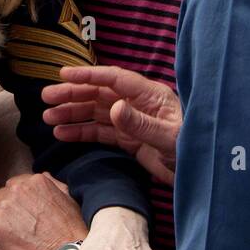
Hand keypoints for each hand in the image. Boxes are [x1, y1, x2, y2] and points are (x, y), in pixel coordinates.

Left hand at [0, 170, 85, 249]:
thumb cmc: (73, 232)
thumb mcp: (68, 200)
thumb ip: (54, 186)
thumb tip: (43, 174)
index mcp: (35, 180)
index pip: (12, 188)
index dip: (13, 207)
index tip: (19, 221)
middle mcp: (17, 188)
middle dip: (2, 217)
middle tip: (14, 235)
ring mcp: (4, 205)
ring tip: (8, 243)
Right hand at [42, 65, 181, 183]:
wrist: (203, 175)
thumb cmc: (195, 149)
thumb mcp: (169, 138)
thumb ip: (141, 124)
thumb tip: (113, 108)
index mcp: (150, 95)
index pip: (114, 79)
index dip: (88, 75)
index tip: (63, 74)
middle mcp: (137, 104)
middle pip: (99, 94)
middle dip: (72, 95)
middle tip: (46, 98)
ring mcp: (132, 122)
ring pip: (95, 113)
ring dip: (71, 114)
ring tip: (48, 118)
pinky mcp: (129, 141)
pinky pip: (99, 132)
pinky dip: (80, 132)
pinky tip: (62, 133)